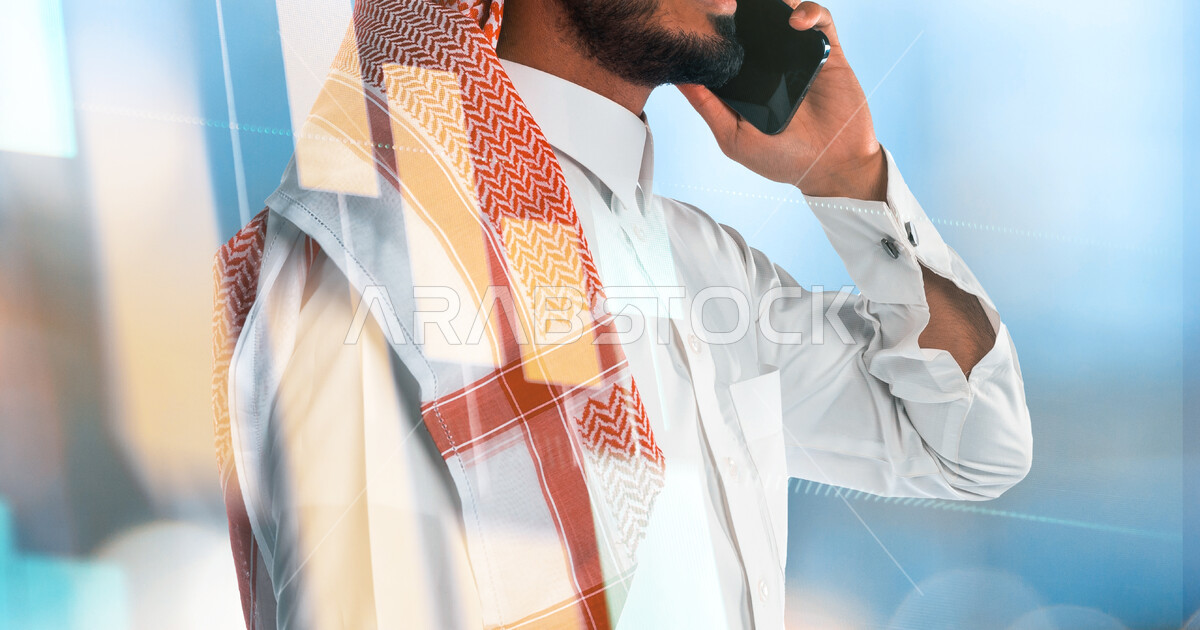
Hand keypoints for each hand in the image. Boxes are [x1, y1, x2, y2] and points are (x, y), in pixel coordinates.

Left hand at [678, 1, 886, 200]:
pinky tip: (795, 21)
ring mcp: (798, 57)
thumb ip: (708, 107)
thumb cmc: (782, 160)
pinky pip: (820, 21)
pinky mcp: (826, 53)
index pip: (728, 45)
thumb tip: (680, 79)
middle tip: (730, 2)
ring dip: (775, 3)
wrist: (834, 166)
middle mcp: (771, 65)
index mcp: (746, 81)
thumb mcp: (734, 137)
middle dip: (744, 8)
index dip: (717, 28)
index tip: (705, 13)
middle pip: (755, 23)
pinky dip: (809, 12)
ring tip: (764, 4)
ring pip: (784, 14)